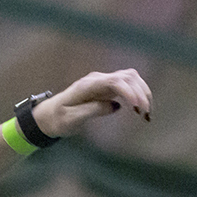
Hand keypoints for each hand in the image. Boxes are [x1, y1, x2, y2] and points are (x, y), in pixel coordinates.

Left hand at [35, 69, 153, 136]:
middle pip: (127, 77)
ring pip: (131, 79)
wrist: (50, 115)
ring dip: (143, 93)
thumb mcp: (71, 119)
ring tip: (147, 114)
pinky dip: (139, 95)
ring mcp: (104, 82)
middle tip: (146, 115)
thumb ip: (92, 111)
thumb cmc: (58, 119)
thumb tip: (116, 106)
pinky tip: (142, 110)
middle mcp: (97, 79)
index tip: (138, 107)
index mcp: (87, 86)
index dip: (129, 91)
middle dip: (141, 93)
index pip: (113, 81)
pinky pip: (129, 86)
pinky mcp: (108, 88)